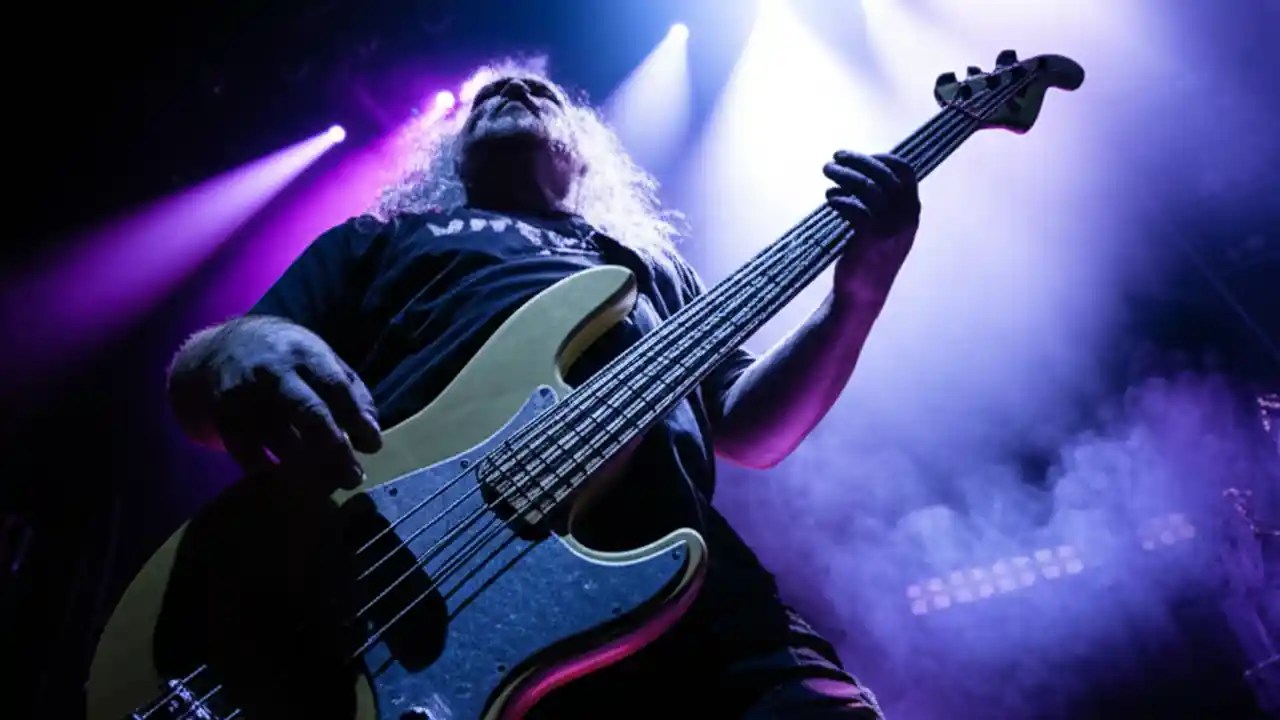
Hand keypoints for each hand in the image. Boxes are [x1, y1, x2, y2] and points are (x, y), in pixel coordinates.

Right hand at [169, 317, 381, 488]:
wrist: (218, 348)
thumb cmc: (284, 356)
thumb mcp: (319, 356)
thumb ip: (349, 388)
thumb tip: (372, 427)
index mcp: (306, 355)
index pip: (337, 388)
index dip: (357, 419)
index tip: (373, 446)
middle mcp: (276, 373)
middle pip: (310, 413)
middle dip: (335, 449)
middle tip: (353, 477)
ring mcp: (246, 395)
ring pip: (279, 439)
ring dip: (306, 467)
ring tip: (325, 485)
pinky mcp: (223, 417)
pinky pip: (246, 452)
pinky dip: (265, 469)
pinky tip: (283, 479)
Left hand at [823, 150, 919, 308]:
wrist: (863, 294)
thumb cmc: (870, 257)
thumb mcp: (886, 227)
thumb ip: (883, 202)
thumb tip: (862, 170)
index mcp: (912, 211)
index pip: (906, 172)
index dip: (883, 158)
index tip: (861, 157)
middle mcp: (906, 218)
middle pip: (884, 175)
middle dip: (858, 161)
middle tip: (835, 157)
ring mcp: (890, 229)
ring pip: (867, 187)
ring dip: (844, 175)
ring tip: (827, 171)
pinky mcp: (871, 239)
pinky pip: (855, 208)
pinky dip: (840, 198)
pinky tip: (830, 197)